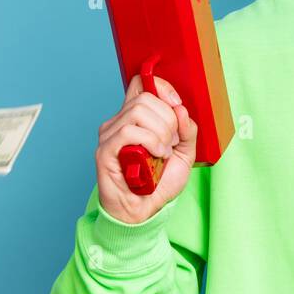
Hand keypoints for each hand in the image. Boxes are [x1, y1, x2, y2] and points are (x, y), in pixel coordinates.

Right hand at [95, 74, 198, 223]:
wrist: (144, 210)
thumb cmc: (159, 182)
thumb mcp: (185, 153)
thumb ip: (188, 130)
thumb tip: (181, 109)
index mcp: (136, 118)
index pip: (141, 83)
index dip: (161, 87)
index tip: (177, 105)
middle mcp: (119, 121)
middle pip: (145, 98)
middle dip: (168, 119)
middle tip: (172, 143)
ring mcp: (109, 135)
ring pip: (137, 111)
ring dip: (160, 132)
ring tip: (164, 152)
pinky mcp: (105, 150)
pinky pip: (128, 131)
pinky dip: (150, 141)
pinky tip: (156, 156)